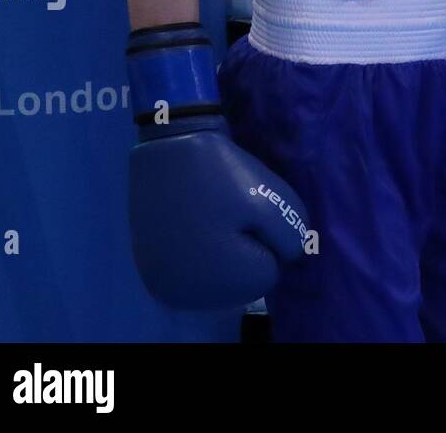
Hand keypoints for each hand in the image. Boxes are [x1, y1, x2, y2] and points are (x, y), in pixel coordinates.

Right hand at [126, 25, 309, 309]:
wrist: (166, 148)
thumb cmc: (222, 174)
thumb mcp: (272, 200)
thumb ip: (291, 235)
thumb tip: (290, 256)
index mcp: (220, 282)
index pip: (270, 271)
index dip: (267, 237)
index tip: (248, 210)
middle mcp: (188, 296)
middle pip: (243, 280)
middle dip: (247, 248)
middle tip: (231, 212)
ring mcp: (165, 286)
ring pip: (221, 276)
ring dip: (226, 252)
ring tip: (212, 216)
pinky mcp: (154, 272)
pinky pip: (197, 272)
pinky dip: (203, 253)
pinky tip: (195, 225)